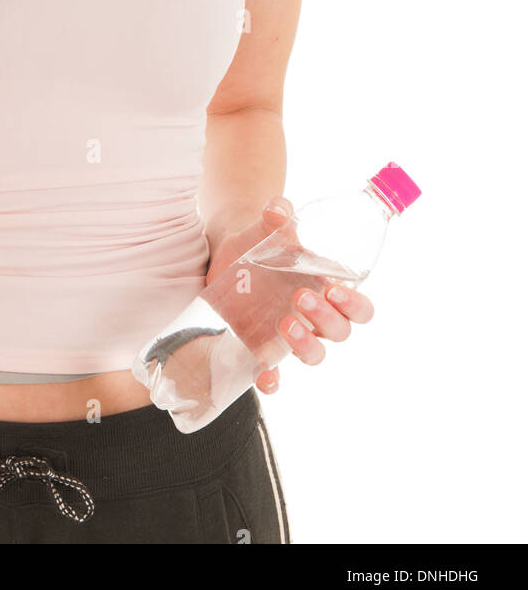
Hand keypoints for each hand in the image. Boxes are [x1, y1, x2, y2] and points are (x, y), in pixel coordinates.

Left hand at [204, 196, 374, 395]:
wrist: (229, 252)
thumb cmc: (263, 240)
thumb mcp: (269, 226)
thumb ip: (276, 215)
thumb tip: (279, 208)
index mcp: (327, 289)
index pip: (360, 309)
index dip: (355, 306)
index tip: (336, 290)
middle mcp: (315, 317)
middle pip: (339, 332)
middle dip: (326, 319)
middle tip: (301, 297)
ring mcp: (290, 334)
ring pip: (314, 353)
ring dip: (305, 344)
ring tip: (284, 324)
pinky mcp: (262, 345)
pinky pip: (275, 374)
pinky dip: (272, 381)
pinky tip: (265, 378)